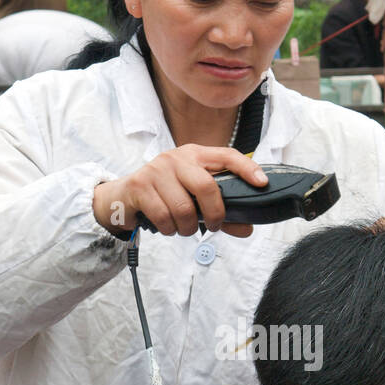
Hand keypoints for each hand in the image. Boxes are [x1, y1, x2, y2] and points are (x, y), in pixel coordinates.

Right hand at [92, 145, 267, 238]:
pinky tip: (166, 225)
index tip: (262, 183)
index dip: (246, 168)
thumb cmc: (164, 196)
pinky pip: (164, 217)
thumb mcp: (194, 200)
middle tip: (214, 226)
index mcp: (195, 156)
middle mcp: (177, 158)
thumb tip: (247, 228)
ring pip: (184, 208)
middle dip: (215, 214)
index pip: (227, 155)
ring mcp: (157, 170)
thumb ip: (221, 214)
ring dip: (187, 227)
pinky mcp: (140, 185)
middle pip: (206, 186)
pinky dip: (169, 229)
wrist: (122, 197)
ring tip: (183, 227)